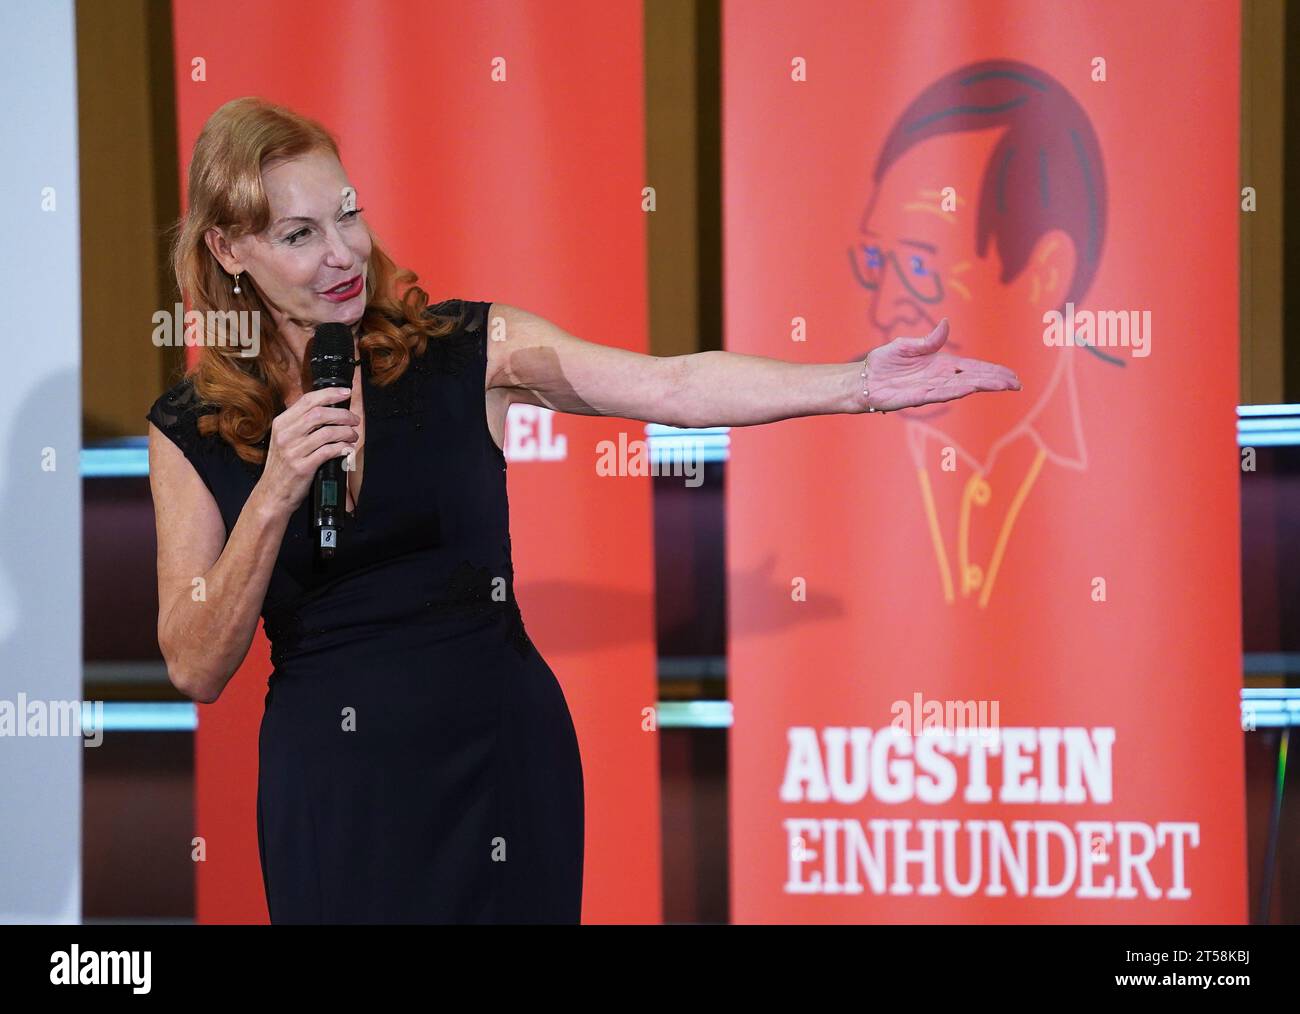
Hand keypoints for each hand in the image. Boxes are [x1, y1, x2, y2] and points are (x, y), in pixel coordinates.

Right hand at [255, 386, 359, 513]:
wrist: (272, 494)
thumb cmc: (283, 466)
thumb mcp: (284, 440)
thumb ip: (300, 424)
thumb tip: (327, 409)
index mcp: (281, 423)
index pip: (308, 400)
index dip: (330, 394)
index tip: (345, 393)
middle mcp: (285, 434)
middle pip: (320, 414)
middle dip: (343, 414)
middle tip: (354, 420)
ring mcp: (293, 451)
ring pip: (327, 432)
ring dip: (346, 432)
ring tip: (353, 436)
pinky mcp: (302, 466)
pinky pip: (328, 451)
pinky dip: (342, 448)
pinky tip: (347, 449)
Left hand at [861, 318, 1020, 411]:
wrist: (863, 380)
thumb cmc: (884, 362)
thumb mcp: (906, 345)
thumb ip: (928, 340)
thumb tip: (947, 323)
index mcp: (941, 364)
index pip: (973, 367)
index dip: (992, 371)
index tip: (1011, 376)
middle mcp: (940, 377)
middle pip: (973, 378)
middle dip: (995, 380)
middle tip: (1017, 384)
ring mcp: (930, 388)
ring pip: (962, 386)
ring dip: (982, 386)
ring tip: (1003, 386)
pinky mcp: (917, 397)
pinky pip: (940, 393)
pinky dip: (956, 390)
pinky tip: (971, 387)